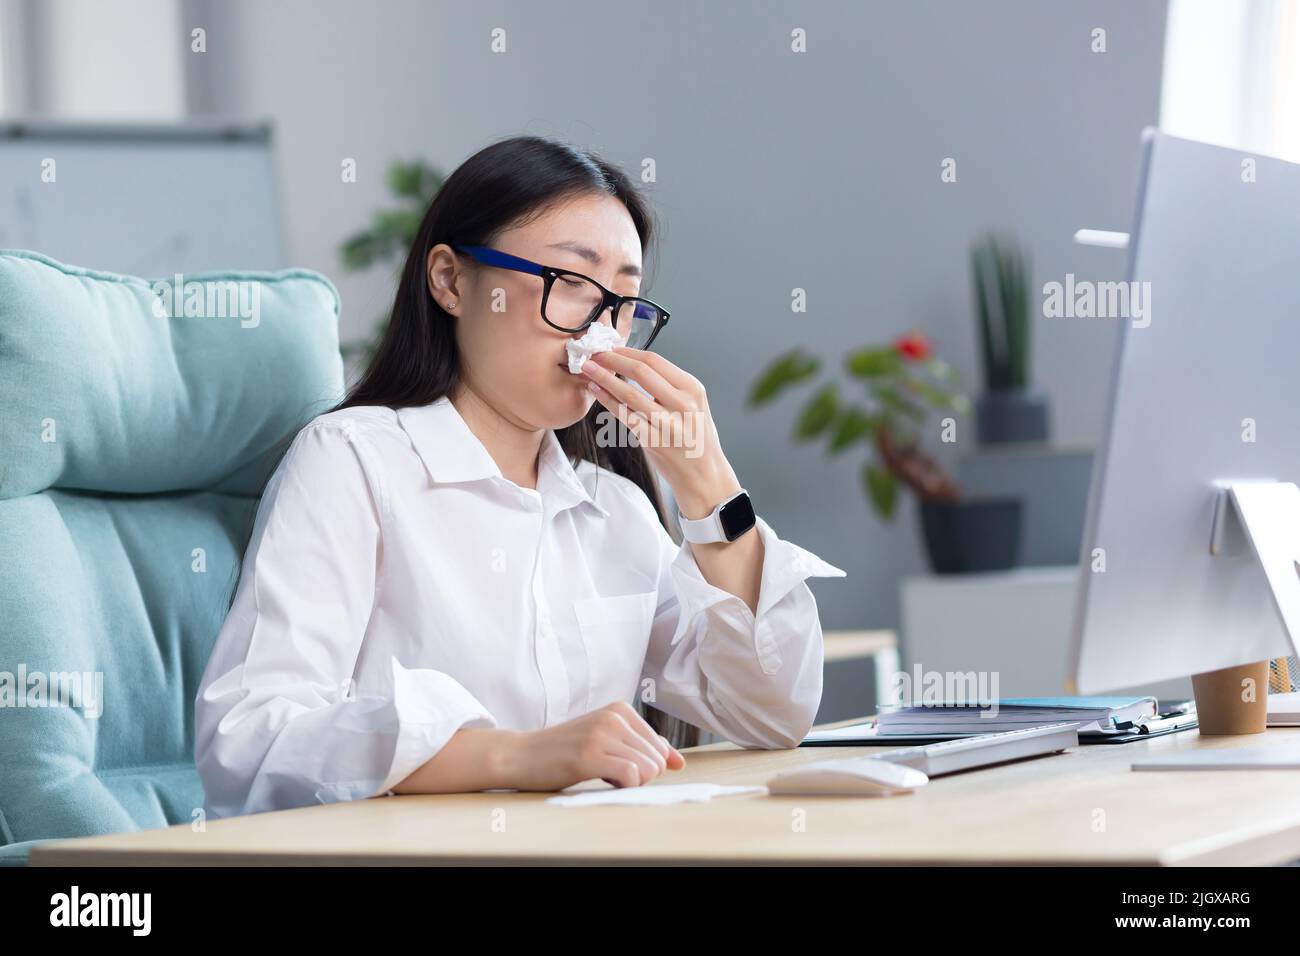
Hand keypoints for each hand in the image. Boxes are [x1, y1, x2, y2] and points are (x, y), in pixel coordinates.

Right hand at [499, 701, 685, 790]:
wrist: (522, 754)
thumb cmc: (565, 750)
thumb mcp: (606, 739)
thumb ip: (642, 747)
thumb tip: (678, 762)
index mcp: (621, 709)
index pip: (660, 747)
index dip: (645, 765)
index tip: (619, 766)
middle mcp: (614, 717)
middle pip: (657, 759)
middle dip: (640, 775)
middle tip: (610, 773)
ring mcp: (601, 735)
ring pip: (648, 768)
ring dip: (631, 783)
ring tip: (605, 776)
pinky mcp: (589, 756)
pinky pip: (632, 776)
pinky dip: (625, 787)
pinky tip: (605, 782)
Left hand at [580, 346, 741, 517]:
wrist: (704, 475)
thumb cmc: (696, 438)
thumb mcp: (693, 405)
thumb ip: (670, 386)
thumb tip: (634, 364)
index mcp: (693, 389)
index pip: (656, 361)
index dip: (628, 351)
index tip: (611, 347)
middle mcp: (683, 404)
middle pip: (641, 372)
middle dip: (613, 359)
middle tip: (594, 353)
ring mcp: (668, 424)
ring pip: (629, 393)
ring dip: (604, 377)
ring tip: (587, 368)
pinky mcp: (653, 441)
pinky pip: (624, 416)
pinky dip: (607, 400)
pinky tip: (596, 391)